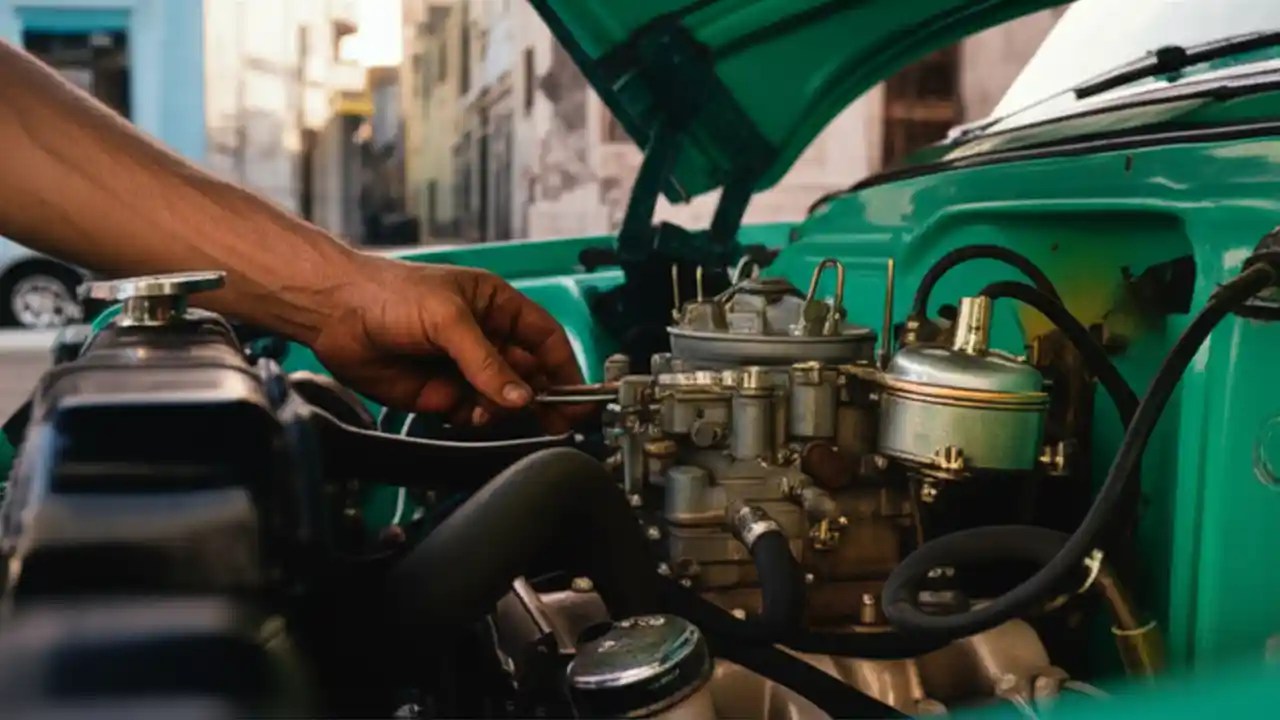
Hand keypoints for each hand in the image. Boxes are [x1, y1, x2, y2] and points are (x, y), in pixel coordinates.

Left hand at [309, 255, 588, 431]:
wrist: (334, 313)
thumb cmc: (387, 293)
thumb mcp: (448, 320)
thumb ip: (486, 361)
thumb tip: (520, 394)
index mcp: (496, 307)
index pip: (545, 339)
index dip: (564, 367)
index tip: (579, 394)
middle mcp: (484, 339)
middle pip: (529, 376)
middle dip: (541, 398)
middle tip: (555, 420)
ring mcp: (463, 368)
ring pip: (502, 400)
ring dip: (503, 411)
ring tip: (492, 410)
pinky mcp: (440, 394)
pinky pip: (472, 415)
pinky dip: (476, 420)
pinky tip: (467, 414)